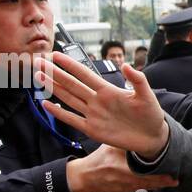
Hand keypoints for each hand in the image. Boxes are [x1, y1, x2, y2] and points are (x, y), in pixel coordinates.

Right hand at [35, 52, 169, 160]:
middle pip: (72, 84)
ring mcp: (93, 114)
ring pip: (69, 98)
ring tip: (39, 76)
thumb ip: (137, 80)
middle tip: (39, 62)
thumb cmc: (151, 115)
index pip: (85, 74)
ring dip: (53, 88)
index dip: (71, 65)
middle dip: (55, 73)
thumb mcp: (146, 95)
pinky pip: (72, 119)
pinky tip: (47, 104)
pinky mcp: (92, 129)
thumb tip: (126, 65)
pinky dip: (59, 112)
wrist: (152, 137)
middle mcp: (97, 100)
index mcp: (108, 90)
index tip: (56, 55)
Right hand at [65, 144, 177, 191]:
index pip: (143, 169)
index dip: (157, 171)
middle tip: (176, 179)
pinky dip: (150, 186)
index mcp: (121, 167)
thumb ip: (123, 141)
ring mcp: (125, 186)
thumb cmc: (98, 160)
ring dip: (159, 184)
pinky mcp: (124, 190)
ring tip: (173, 181)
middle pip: (148, 181)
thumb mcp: (109, 147)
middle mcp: (124, 178)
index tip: (169, 169)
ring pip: (145, 186)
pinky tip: (159, 184)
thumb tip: (138, 130)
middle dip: (163, 181)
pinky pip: (140, 188)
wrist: (84, 177)